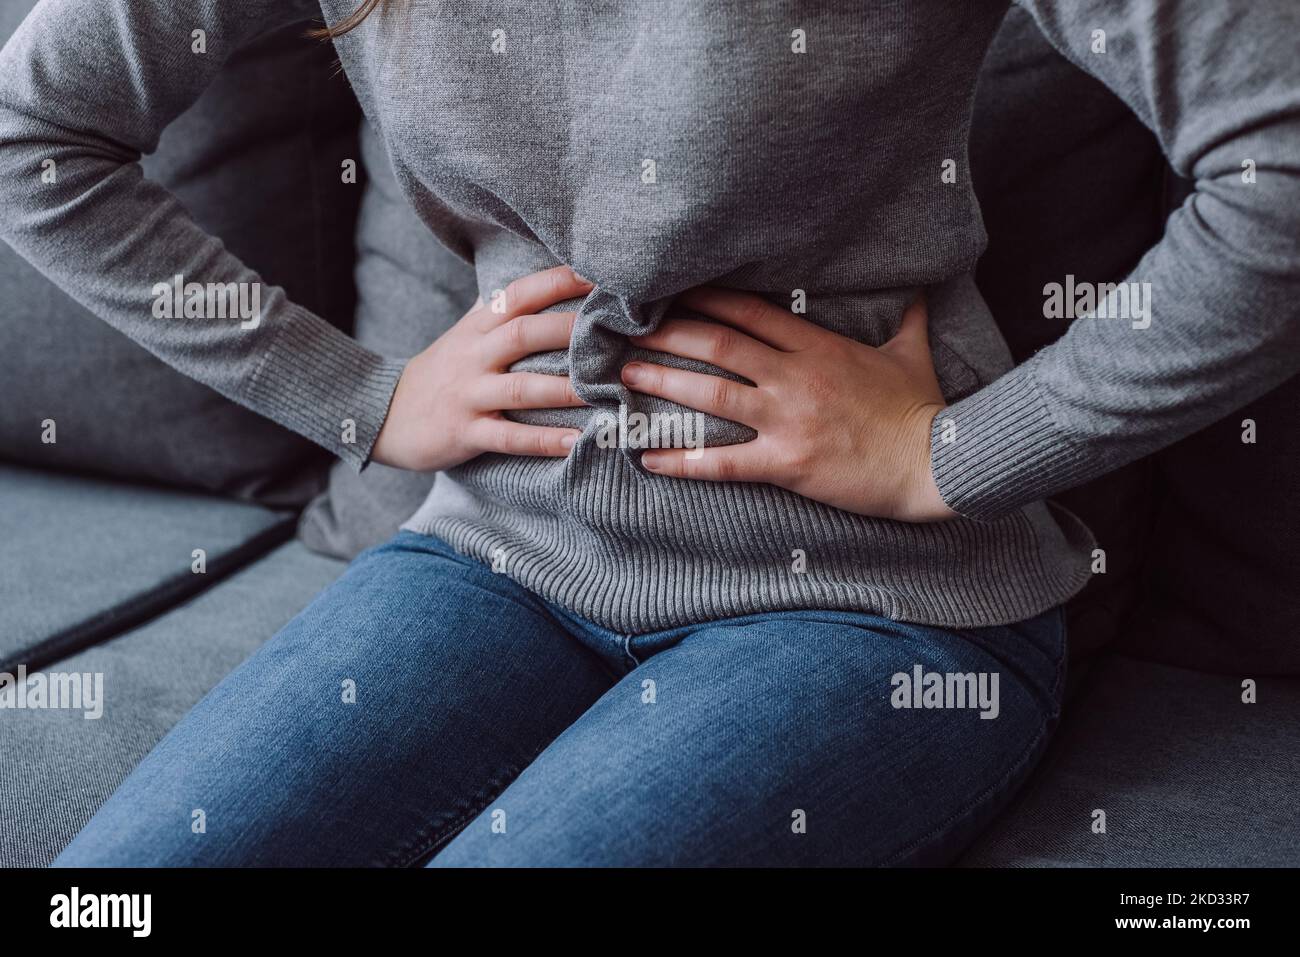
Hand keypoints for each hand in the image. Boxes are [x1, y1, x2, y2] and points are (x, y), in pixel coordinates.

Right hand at [371, 265, 591, 470]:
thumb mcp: (468, 332)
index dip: (558, 281)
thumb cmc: (443, 371)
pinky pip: (508, 436)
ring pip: (522, 387)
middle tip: (619, 330)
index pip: (519, 294)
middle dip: (571, 330)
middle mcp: (474, 354)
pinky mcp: (465, 432)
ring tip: (607, 391)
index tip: (600, 274)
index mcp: (478, 326)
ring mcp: (469, 394)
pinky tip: (574, 442)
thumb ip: (504, 310)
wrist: (384, 412)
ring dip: (567, 389)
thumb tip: (555, 280)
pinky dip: (542, 440)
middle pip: (524, 333)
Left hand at [621, 287, 957, 521]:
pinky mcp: (787, 463)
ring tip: (624, 377)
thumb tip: (916, 287)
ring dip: (663, 383)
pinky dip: (682, 460)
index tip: (669, 290)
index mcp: (818, 346)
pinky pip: (723, 462)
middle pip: (718, 344)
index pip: (749, 310)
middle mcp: (795, 376)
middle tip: (629, 330)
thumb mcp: (912, 352)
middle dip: (668, 334)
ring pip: (711, 394)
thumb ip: (905, 316)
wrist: (936, 463)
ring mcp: (788, 420)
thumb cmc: (922, 410)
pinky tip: (648, 457)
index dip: (704, 298)